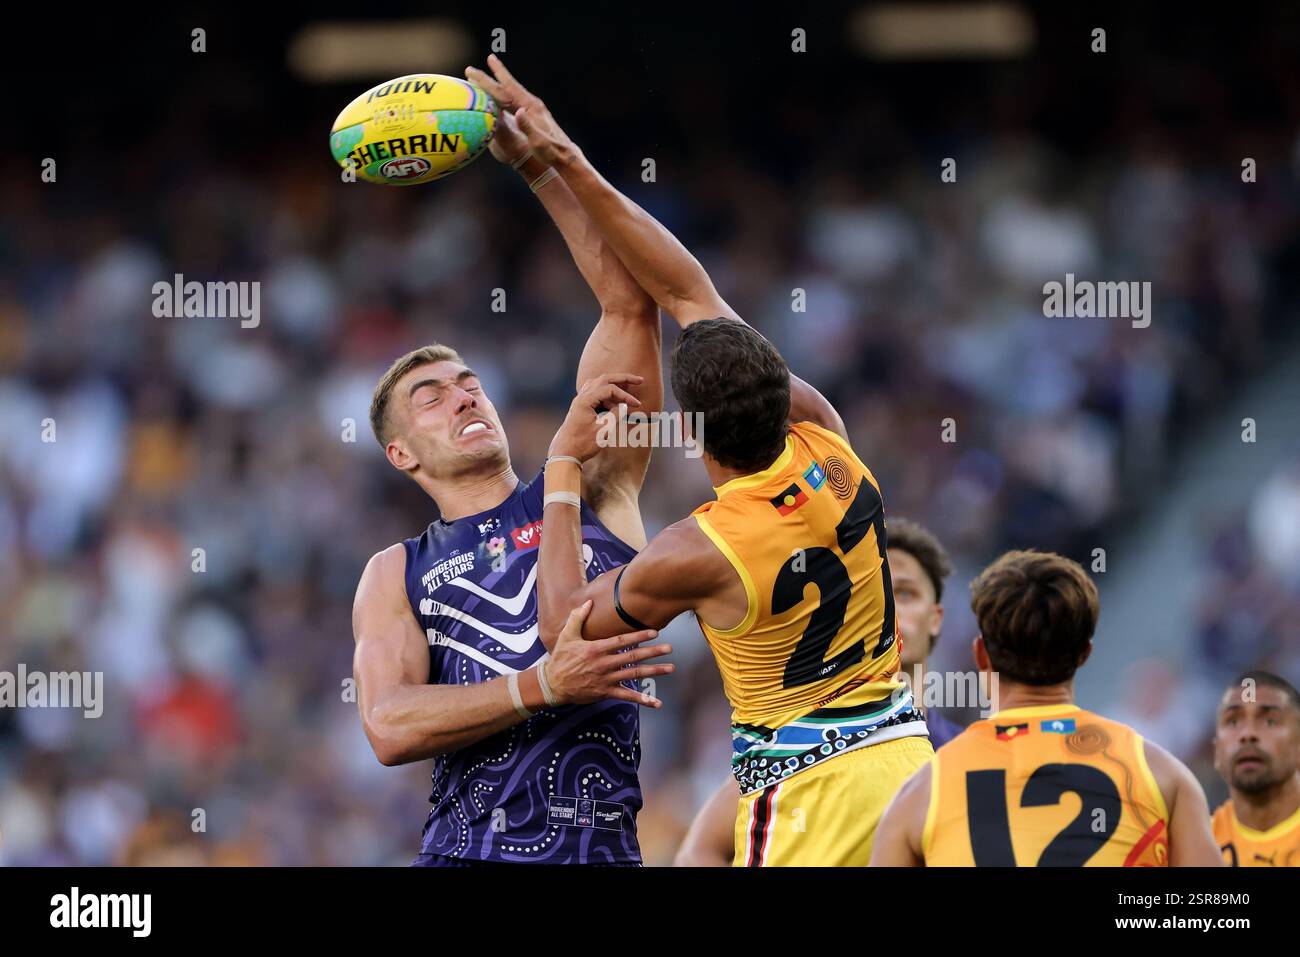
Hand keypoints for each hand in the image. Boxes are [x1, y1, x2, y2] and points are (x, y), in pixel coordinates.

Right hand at [465, 55, 580, 166]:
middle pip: (510, 85)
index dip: (492, 81)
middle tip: (483, 61)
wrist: (565, 154)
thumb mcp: (538, 142)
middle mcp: (532, 103)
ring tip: (490, 70)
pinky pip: (516, 97)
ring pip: (513, 90)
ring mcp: (533, 107)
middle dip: (497, 72)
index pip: (507, 92)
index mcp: (530, 108)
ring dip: (501, 79)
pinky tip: (501, 92)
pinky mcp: (534, 112)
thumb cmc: (550, 151)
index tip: (480, 72)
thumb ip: (527, 127)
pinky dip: (506, 90)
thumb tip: (518, 112)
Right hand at [543, 600, 672, 707]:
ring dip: (654, 672)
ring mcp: (606, 679)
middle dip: (653, 652)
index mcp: (596, 649)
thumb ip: (578, 617)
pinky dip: (642, 700)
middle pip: (633, 657)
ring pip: (634, 675)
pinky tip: (656, 702)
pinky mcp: (606, 692)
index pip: (621, 640)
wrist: (552, 685)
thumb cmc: (561, 658)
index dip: (639, 636)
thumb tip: (588, 601)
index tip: (654, 632)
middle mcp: (604, 664)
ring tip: (670, 668)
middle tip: (669, 648)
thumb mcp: (567, 636)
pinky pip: (627, 696)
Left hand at [549, 372, 642, 461]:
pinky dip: (607, 395)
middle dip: (623, 378)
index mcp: (585, 401)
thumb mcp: (603, 430)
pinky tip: (614, 402)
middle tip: (639, 380)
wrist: (565, 454)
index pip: (610, 389)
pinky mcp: (581, 407)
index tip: (637, 405)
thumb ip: (615, 414)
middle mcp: (581, 397)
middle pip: (604, 379)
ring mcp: (580, 401)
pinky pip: (595, 394)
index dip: (625, 396)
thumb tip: (624, 405)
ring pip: (599, 385)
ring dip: (614, 385)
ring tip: (628, 389)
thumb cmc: (583, 444)